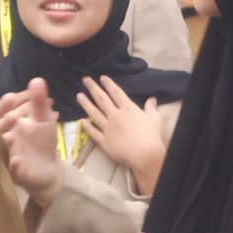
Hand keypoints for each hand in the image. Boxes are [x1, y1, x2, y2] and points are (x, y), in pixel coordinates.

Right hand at [0, 78, 61, 206]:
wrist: (48, 167)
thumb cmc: (40, 140)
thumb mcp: (43, 118)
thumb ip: (39, 101)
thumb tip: (38, 79)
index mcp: (6, 122)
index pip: (1, 109)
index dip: (7, 103)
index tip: (15, 96)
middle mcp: (1, 137)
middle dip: (3, 121)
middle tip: (14, 116)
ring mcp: (4, 154)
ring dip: (4, 140)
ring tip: (13, 136)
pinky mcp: (12, 172)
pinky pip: (9, 168)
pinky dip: (13, 165)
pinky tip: (18, 161)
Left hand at [78, 76, 167, 194]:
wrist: (144, 154)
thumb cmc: (151, 136)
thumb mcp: (155, 118)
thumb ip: (151, 107)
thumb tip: (152, 99)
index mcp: (128, 109)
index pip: (116, 93)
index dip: (109, 84)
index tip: (102, 77)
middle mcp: (115, 116)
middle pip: (102, 99)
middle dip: (93, 88)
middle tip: (85, 80)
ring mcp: (108, 128)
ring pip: (94, 113)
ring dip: (85, 104)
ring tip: (78, 96)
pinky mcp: (104, 141)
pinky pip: (93, 132)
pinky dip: (86, 126)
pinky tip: (81, 120)